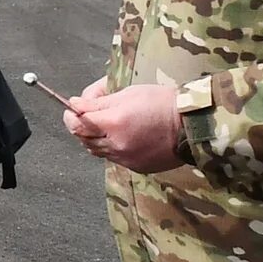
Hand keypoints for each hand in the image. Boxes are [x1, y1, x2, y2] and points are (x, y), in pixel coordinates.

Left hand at [64, 79, 184, 172]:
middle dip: (82, 126)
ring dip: (95, 138)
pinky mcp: (137, 167)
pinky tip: (124, 136)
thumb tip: (74, 104)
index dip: (70, 115)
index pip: (77, 124)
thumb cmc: (161, 102)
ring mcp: (127, 159)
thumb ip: (98, 102)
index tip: (72, 107)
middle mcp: (117, 145)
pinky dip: (112, 147)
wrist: (192, 125)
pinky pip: (115, 158)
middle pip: (84, 139)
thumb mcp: (128, 94)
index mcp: (114, 123)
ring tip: (108, 124)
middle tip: (89, 112)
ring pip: (97, 151)